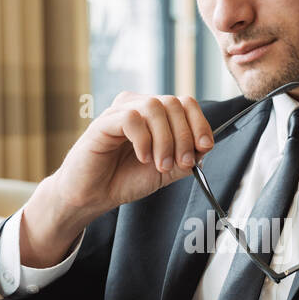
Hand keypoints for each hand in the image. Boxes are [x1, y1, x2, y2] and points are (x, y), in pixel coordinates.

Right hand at [51, 93, 214, 217]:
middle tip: (181, 163)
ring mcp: (119, 112)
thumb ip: (186, 158)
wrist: (93, 196)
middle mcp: (137, 107)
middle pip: (173, 103)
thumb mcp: (166, 171)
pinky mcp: (103, 123)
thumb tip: (205, 146)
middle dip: (184, 136)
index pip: (185, 103)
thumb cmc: (124, 180)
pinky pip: (131, 118)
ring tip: (159, 164)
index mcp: (154, 116)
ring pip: (154, 107)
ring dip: (164, 140)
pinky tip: (142, 157)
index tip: (204, 146)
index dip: (199, 123)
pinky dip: (143, 140)